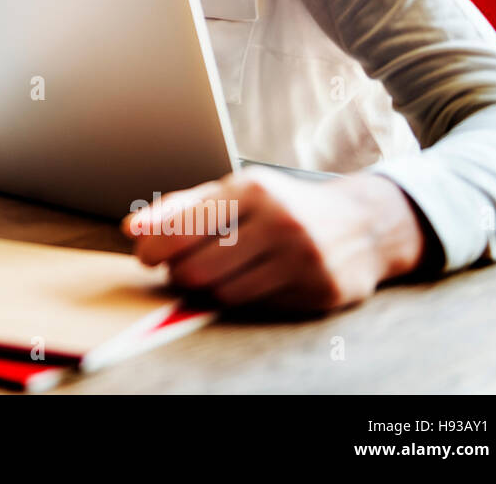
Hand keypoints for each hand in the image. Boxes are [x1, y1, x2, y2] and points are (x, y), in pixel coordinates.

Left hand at [119, 166, 426, 311]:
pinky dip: (242, 298)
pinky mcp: (319, 289)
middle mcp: (280, 220)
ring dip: (208, 290)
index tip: (147, 257)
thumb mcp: (235, 192)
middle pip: (197, 268)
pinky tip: (251, 281)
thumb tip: (133, 228)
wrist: (362, 223)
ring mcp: (303, 257)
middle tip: (182, 268)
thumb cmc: (282, 206)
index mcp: (253, 188)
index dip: (154, 249)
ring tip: (216, 274)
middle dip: (179, 273)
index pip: (184, 227)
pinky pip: (256, 306)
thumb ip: (181, 208)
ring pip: (223, 294)